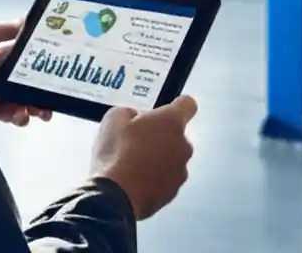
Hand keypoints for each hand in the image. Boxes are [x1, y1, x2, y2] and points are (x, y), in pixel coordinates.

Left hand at [0, 20, 51, 125]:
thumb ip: (6, 30)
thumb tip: (29, 19)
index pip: (26, 62)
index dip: (42, 70)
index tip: (57, 78)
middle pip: (26, 85)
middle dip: (40, 95)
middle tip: (51, 105)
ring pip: (19, 101)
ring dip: (30, 108)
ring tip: (35, 113)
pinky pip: (5, 114)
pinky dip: (15, 116)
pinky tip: (18, 116)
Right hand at [90, 96, 197, 219]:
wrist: (115, 196)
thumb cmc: (117, 154)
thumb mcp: (113, 119)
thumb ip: (129, 113)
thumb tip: (132, 118)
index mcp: (171, 122)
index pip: (187, 104)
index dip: (176, 105)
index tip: (165, 110)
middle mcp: (183, 145)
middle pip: (176, 135)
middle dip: (159, 137)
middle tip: (135, 141)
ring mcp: (180, 171)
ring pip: (171, 159)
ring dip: (158, 160)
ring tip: (132, 165)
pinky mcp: (173, 193)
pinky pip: (165, 180)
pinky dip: (154, 179)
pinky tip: (135, 181)